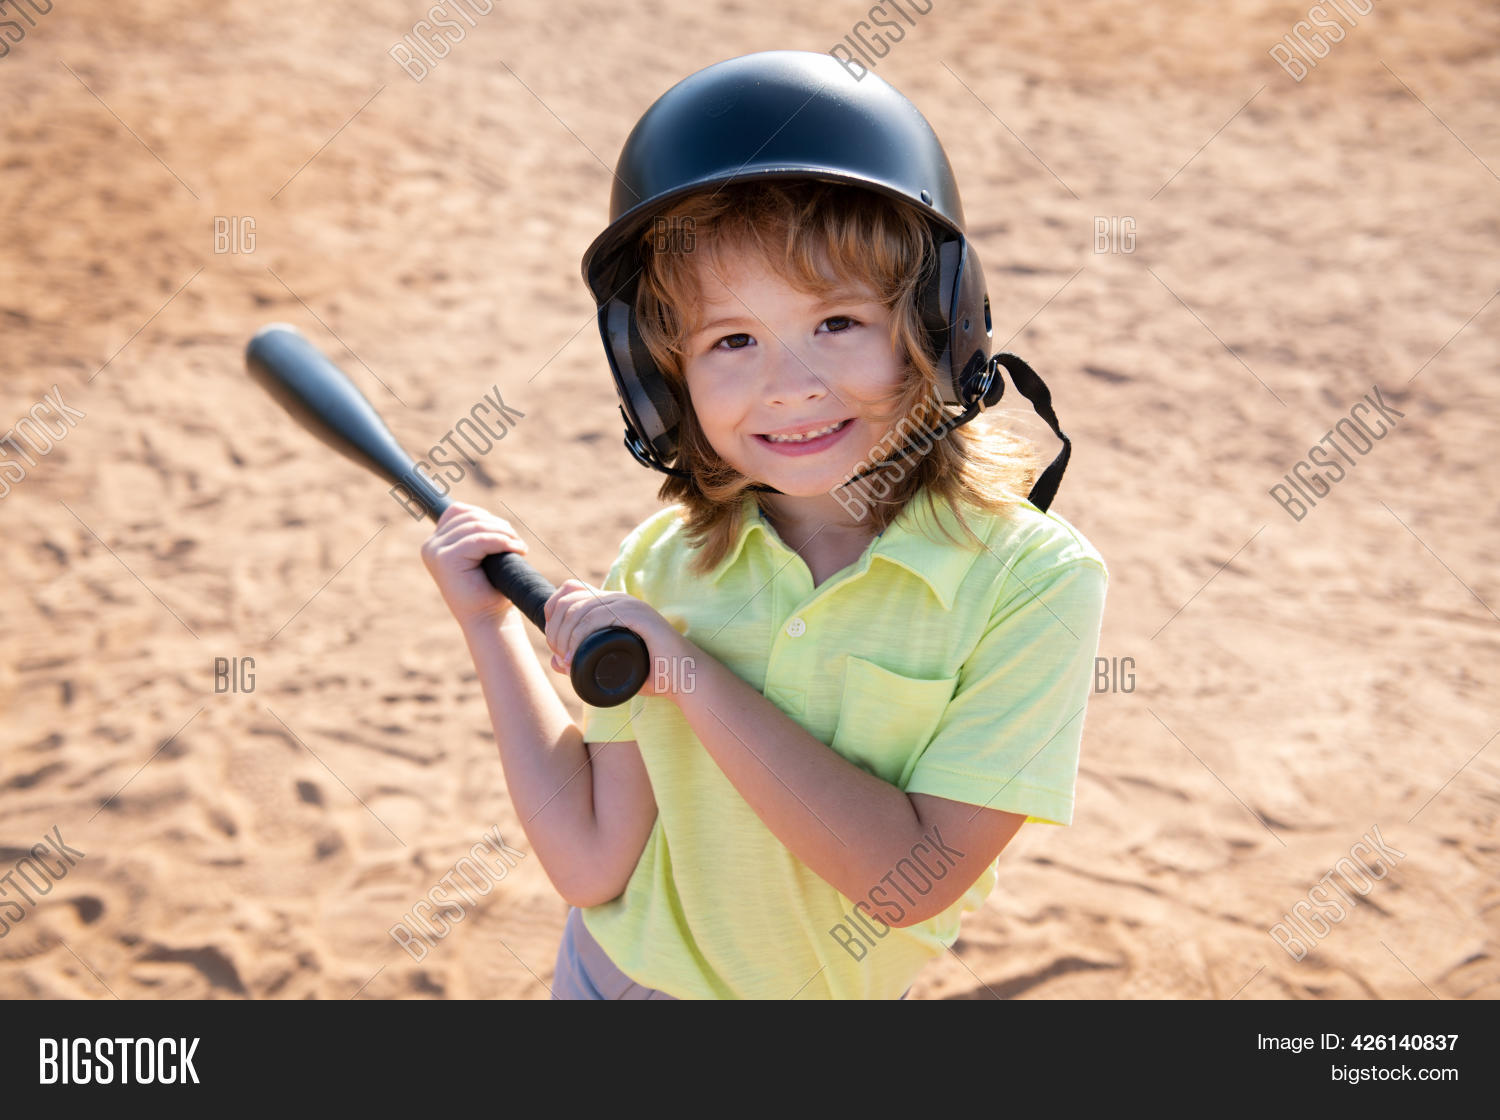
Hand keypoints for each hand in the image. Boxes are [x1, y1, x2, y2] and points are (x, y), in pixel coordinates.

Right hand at [420, 502, 528, 626]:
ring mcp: (435, 552)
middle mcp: (430, 546)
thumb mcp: (482, 555)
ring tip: (518, 547)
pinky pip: (479, 539)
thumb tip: (488, 516)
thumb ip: (477, 532)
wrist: (489, 619)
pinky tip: (516, 550)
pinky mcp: (445, 559)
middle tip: (516, 543)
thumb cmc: (490, 590)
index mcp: (436, 543)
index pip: (459, 511)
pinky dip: (502, 542)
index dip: (486, 517)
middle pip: (469, 516)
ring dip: (504, 533)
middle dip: (498, 525)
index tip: (505, 534)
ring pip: (476, 526)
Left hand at [543, 579, 689, 698]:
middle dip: (555, 629)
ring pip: (580, 609)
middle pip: (569, 599)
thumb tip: (556, 662)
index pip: (569, 590)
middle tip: (560, 655)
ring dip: (565, 635)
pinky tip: (576, 653)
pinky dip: (580, 636)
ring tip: (567, 659)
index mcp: (612, 603)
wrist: (685, 678)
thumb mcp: (610, 666)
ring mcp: (629, 605)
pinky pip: (600, 616)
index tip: (554, 642)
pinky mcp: (639, 616)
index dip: (553, 613)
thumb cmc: (651, 674)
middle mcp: (619, 598)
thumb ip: (582, 662)